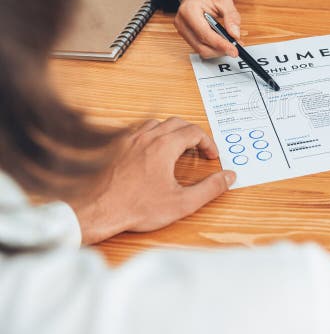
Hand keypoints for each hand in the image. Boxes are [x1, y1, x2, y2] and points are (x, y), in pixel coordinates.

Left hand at [70, 118, 235, 244]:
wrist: (98, 211)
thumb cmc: (134, 208)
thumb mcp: (181, 203)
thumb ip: (210, 189)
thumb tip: (228, 177)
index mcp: (164, 147)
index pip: (194, 131)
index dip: (208, 143)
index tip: (211, 156)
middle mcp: (146, 138)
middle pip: (177, 123)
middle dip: (193, 134)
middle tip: (199, 150)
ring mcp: (129, 140)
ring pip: (157, 123)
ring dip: (172, 131)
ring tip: (178, 148)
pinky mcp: (116, 147)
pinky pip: (138, 131)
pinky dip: (152, 135)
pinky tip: (152, 151)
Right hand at [175, 0, 240, 58]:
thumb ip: (231, 17)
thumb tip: (235, 35)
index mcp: (189, 11)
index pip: (205, 35)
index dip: (221, 45)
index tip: (234, 51)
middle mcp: (182, 22)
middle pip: (201, 47)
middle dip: (220, 50)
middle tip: (236, 47)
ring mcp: (182, 29)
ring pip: (200, 49)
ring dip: (217, 50)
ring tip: (230, 43)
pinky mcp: (186, 33)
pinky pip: (199, 46)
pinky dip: (212, 47)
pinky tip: (222, 41)